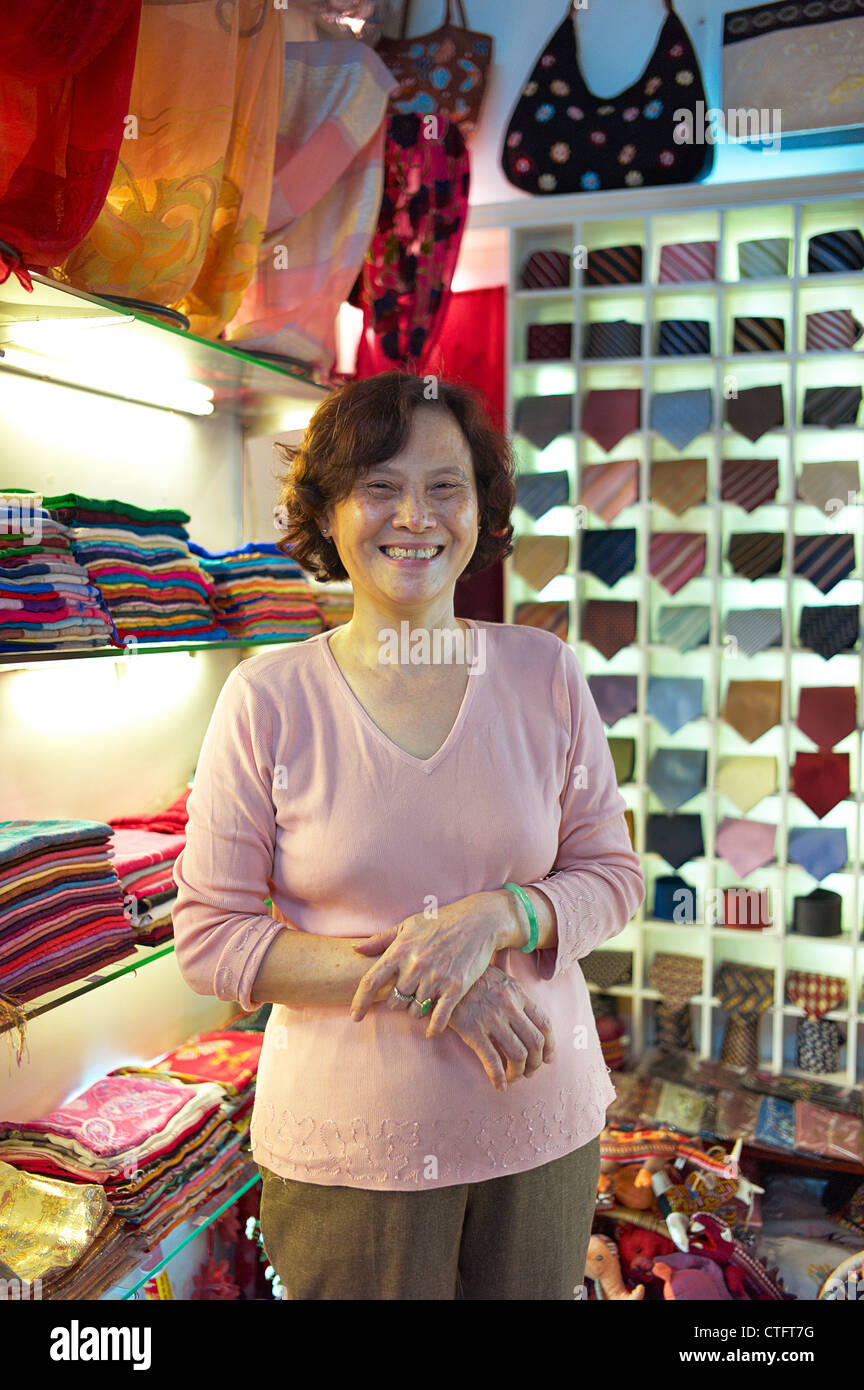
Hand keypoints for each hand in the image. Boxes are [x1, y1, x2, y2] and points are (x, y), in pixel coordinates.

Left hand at [350, 891, 516, 1035]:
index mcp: (400, 950)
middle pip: (394, 1001)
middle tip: (406, 994)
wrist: (478, 921)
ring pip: (415, 1011)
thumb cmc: (440, 921)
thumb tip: (356, 949)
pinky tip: (432, 1030)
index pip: (371, 981)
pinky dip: (434, 1027)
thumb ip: (381, 939)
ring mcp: (436, 978)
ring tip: (423, 999)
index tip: (355, 1016)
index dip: (359, 1002)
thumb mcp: (408, 925)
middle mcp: (415, 966)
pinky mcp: (456, 987)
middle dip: (397, 1002)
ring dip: (416, 1010)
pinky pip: (439, 1017)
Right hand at [447, 965, 555, 1090]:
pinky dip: (499, 1077)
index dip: (550, 1045)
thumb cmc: (472, 978)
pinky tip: (499, 1085)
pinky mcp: (472, 1029)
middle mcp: (509, 1005)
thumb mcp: (500, 978)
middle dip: (536, 1062)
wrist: (444, 975)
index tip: (548, 1058)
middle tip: (530, 1071)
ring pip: (518, 1054)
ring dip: (519, 1072)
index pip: (544, 1023)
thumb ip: (516, 995)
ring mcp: (491, 1018)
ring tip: (514, 1077)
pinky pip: (492, 1060)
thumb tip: (530, 1018)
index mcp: (518, 993)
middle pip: (535, 1042)